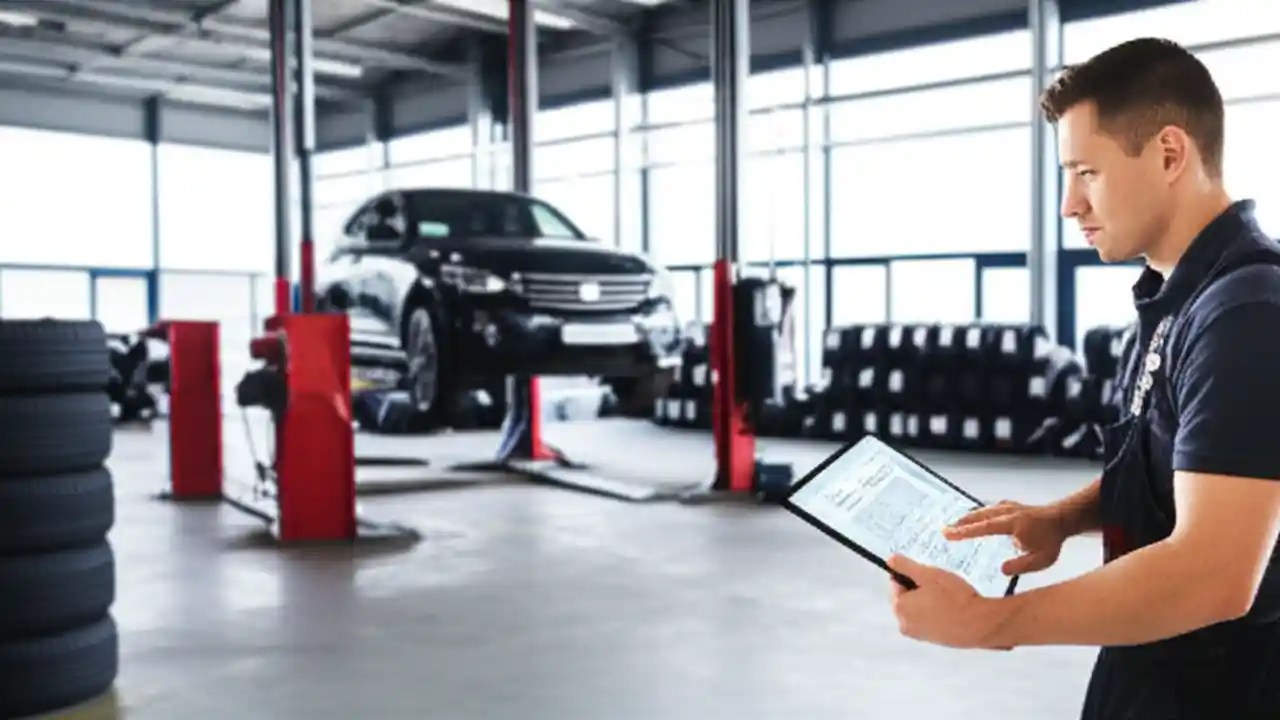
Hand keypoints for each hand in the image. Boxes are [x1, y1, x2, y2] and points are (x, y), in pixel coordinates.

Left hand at [886, 555, 1007, 649]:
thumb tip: (890, 560)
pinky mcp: (932, 641)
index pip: (896, 582)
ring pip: (919, 608)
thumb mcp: (927, 574)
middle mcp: (904, 623)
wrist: (979, 624)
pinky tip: (952, 610)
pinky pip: (929, 621)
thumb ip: (905, 566)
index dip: (913, 575)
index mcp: (899, 606)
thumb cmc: (954, 597)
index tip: (929, 576)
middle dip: (921, 589)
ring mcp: (918, 635)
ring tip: (949, 599)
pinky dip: (937, 614)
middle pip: (907, 597)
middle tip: (941, 587)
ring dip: (930, 601)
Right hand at [943, 500, 1067, 575]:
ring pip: (984, 510)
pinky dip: (981, 512)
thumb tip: (1002, 570)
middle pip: (979, 516)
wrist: (1065, 518)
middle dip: (961, 523)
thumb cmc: (1052, 539)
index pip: (984, 527)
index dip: (965, 531)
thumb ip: (1021, 566)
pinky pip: (991, 508)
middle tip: (946, 528)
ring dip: (969, 517)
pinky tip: (978, 515)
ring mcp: (1009, 507)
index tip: (949, 533)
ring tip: (956, 523)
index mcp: (1012, 524)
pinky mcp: (1012, 506)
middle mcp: (1008, 513)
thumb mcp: (1041, 560)